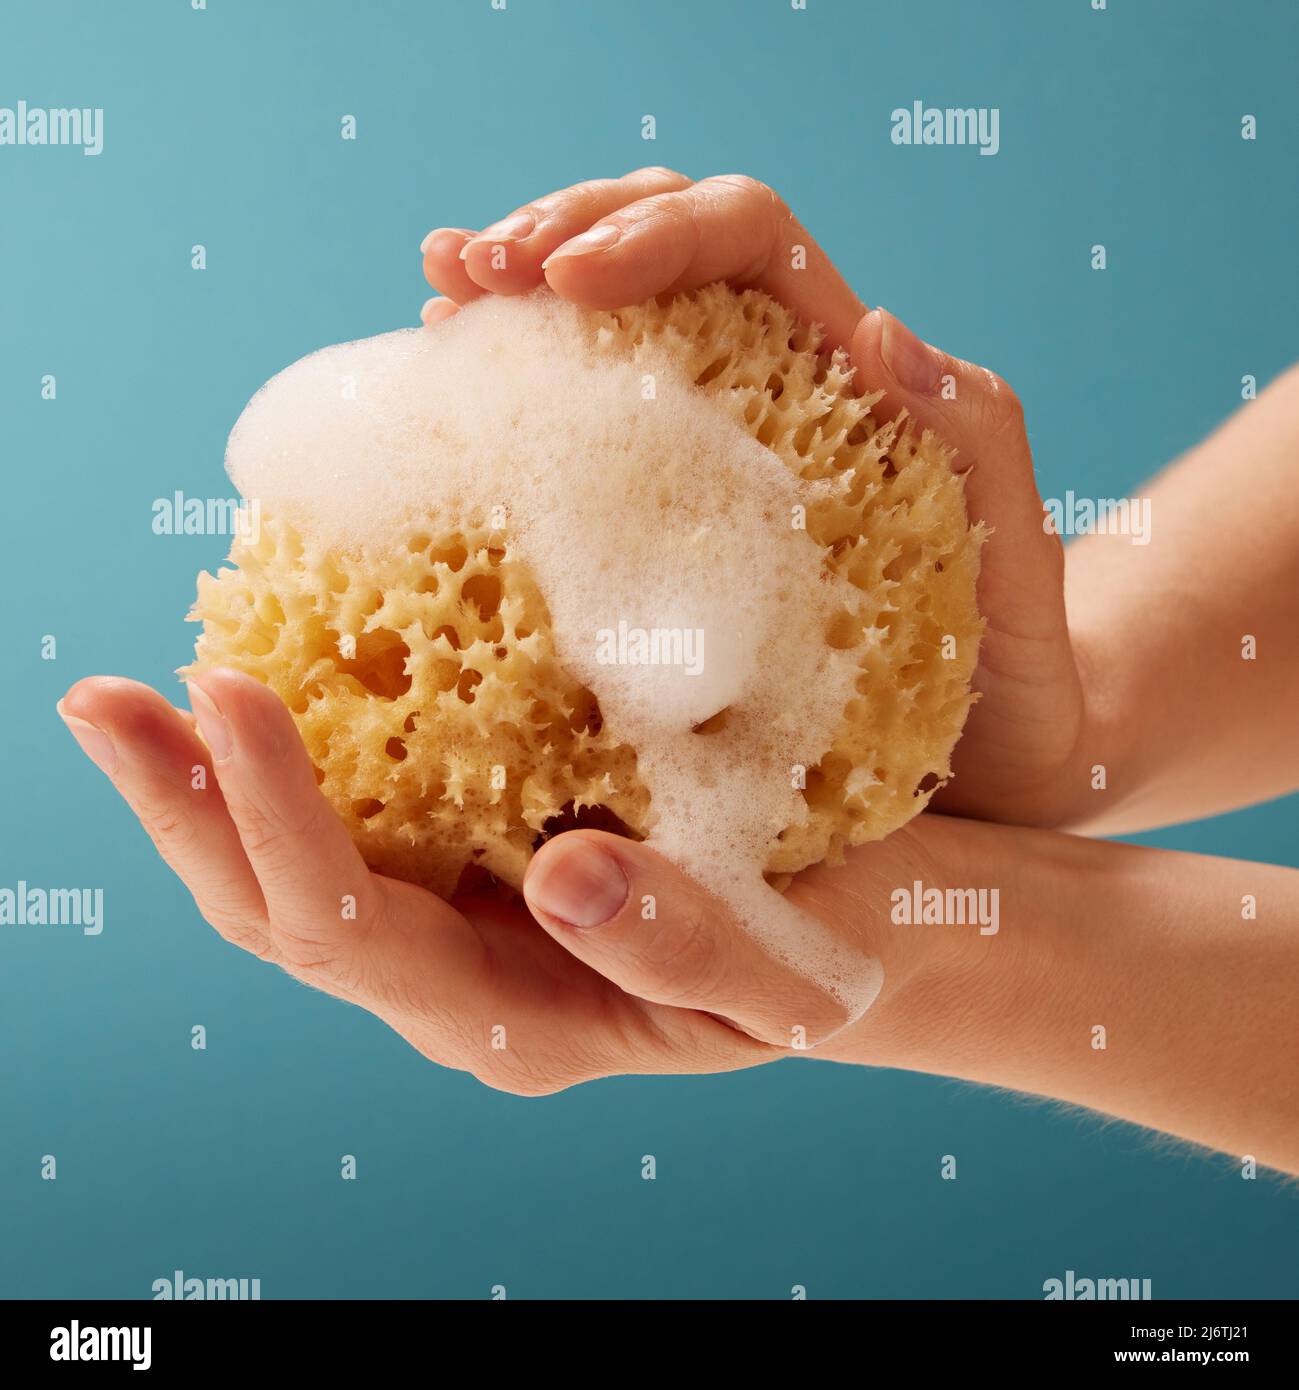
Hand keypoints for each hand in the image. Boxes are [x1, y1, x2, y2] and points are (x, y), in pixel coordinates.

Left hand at [56, 670, 780, 1093]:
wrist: (867, 929)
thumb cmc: (838, 954)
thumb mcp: (796, 977)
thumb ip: (690, 949)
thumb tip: (562, 870)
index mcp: (518, 1022)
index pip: (355, 936)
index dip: (280, 823)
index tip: (235, 689)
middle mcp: (460, 981)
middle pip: (278, 914)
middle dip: (187, 809)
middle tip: (103, 699)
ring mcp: (458, 921)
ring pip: (291, 872)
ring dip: (205, 786)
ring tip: (133, 698)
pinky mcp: (476, 855)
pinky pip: (356, 813)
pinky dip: (290, 754)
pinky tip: (267, 674)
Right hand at [421, 169, 1089, 827]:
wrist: (998, 770)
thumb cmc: (1015, 680)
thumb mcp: (1018, 565)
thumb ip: (982, 448)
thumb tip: (884, 334)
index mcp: (850, 381)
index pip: (749, 239)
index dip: (653, 234)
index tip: (565, 282)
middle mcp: (777, 393)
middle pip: (663, 243)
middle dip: (563, 233)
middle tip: (469, 272)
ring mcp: (720, 455)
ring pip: (617, 318)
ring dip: (526, 289)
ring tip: (442, 295)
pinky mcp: (679, 530)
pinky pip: (593, 433)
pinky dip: (528, 391)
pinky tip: (458, 381)